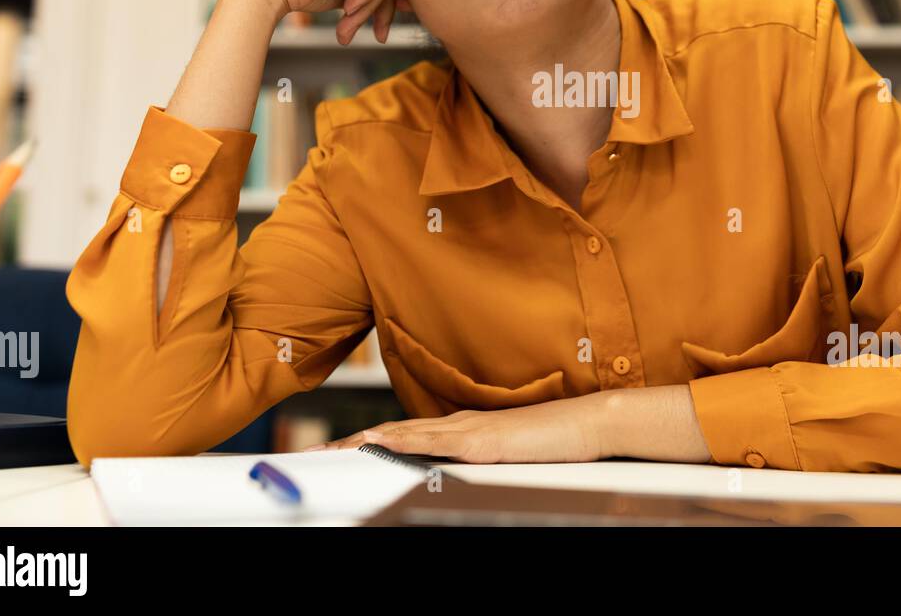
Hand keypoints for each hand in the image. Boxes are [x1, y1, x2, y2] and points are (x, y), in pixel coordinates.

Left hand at [301, 393, 613, 463]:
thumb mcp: (506, 456)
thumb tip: (451, 476)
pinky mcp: (482, 441)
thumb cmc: (554, 442)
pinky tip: (379, 443)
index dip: (367, 442)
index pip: (403, 436)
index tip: (336, 452)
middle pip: (392, 432)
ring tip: (330, 450)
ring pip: (403, 434)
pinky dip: (401, 441)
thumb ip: (477, 461)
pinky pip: (434, 441)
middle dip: (350, 443)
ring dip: (364, 441)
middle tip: (313, 453)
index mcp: (460, 429)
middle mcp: (457, 425)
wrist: (587, 424)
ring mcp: (467, 430)